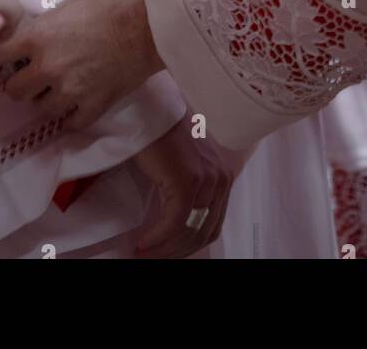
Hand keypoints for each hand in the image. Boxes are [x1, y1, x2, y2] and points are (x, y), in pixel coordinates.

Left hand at [0, 0, 160, 126]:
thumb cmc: (115, 3)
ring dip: (46, 101)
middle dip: (20, 85)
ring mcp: (68, 91)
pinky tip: (76, 108)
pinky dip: (71, 118)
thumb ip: (60, 9)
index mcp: (38, 37)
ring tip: (56, 92)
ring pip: (41, 110)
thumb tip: (58, 13)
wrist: (149, 27)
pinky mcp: (91, 107)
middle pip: (14, 92)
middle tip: (31, 78)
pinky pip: (71, 124)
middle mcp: (46, 68)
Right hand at [131, 115, 234, 258]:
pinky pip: (173, 222)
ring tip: (141, 253)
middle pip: (202, 233)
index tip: (164, 252)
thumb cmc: (160, 135)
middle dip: (174, 252)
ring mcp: (207, 179)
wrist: (149, 109)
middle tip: (149, 257)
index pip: (212, 226)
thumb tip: (176, 227)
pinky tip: (141, 242)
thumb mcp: (183, 165)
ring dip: (163, 250)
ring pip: (188, 232)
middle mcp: (222, 178)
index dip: (188, 246)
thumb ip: (189, 190)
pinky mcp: (188, 180)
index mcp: (224, 176)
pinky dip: (156, 238)